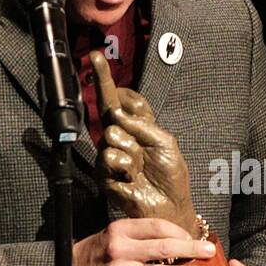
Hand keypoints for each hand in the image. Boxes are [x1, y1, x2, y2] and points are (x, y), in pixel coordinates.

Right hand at [73, 218, 216, 265]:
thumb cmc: (100, 251)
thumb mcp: (115, 233)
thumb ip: (142, 234)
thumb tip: (179, 238)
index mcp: (121, 229)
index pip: (157, 226)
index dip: (180, 231)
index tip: (194, 237)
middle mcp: (120, 249)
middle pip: (163, 248)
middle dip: (191, 250)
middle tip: (210, 252)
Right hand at [91, 51, 197, 235]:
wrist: (171, 207)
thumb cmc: (171, 177)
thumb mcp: (166, 142)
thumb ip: (143, 124)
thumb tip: (117, 113)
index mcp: (135, 128)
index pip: (118, 98)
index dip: (106, 79)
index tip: (95, 58)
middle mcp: (119, 139)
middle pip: (110, 115)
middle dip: (128, 129)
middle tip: (142, 151)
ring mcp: (109, 157)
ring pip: (109, 137)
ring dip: (130, 152)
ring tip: (139, 168)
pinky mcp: (103, 176)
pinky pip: (108, 158)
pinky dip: (125, 167)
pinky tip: (132, 178)